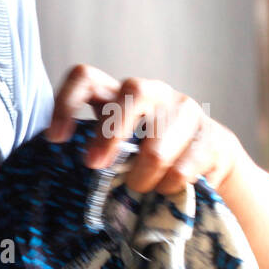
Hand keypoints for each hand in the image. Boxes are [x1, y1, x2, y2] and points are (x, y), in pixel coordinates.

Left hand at [47, 64, 249, 195]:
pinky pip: (182, 169)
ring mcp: (186, 110)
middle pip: (131, 92)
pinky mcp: (213, 135)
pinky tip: (165, 190)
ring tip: (138, 189)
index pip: (87, 78)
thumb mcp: (115, 151)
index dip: (68, 102)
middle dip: (109, 135)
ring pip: (156, 146)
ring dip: (141, 178)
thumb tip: (59, 172)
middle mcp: (153, 94)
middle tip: (94, 166)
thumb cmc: (146, 159)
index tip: (55, 139)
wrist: (208, 163)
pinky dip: (167, 187)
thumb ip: (92, 150)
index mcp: (119, 95)